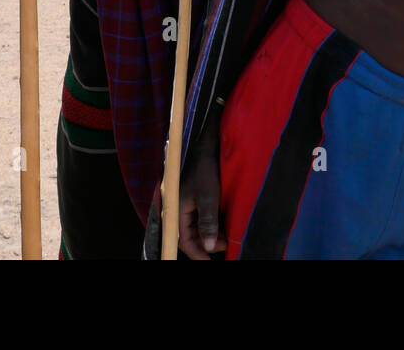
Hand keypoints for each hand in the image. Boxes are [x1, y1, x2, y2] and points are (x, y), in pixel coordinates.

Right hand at [178, 137, 224, 259]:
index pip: (183, 239)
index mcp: (176, 208)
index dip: (197, 253)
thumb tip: (208, 246)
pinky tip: (224, 223)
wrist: (206, 141)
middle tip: (225, 245)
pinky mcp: (194, 195)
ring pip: (196, 225)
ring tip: (226, 235)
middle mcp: (179, 206)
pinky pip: (200, 215)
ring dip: (210, 233)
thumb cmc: (205, 166)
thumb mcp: (208, 196)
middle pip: (189, 234)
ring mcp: (186, 201)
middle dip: (206, 243)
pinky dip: (212, 222)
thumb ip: (208, 222)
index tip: (209, 262)